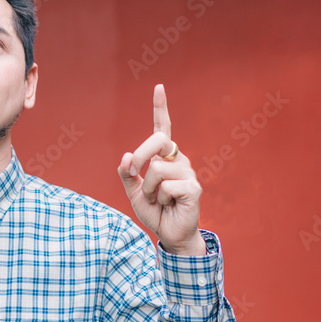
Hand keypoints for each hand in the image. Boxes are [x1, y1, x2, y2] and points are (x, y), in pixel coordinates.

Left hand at [118, 84, 206, 254]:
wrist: (170, 234)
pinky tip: (170, 204)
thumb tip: (126, 156)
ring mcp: (188, 172)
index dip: (160, 107)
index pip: (162, 128)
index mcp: (164, 157)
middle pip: (157, 142)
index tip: (159, 87)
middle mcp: (178, 159)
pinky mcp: (193, 187)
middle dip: (139, 158)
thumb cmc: (155, 211)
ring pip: (157, 169)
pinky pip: (166, 185)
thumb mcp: (134, 192)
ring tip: (159, 200)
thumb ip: (127, 174)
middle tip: (136, 177)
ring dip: (150, 189)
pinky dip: (161, 198)